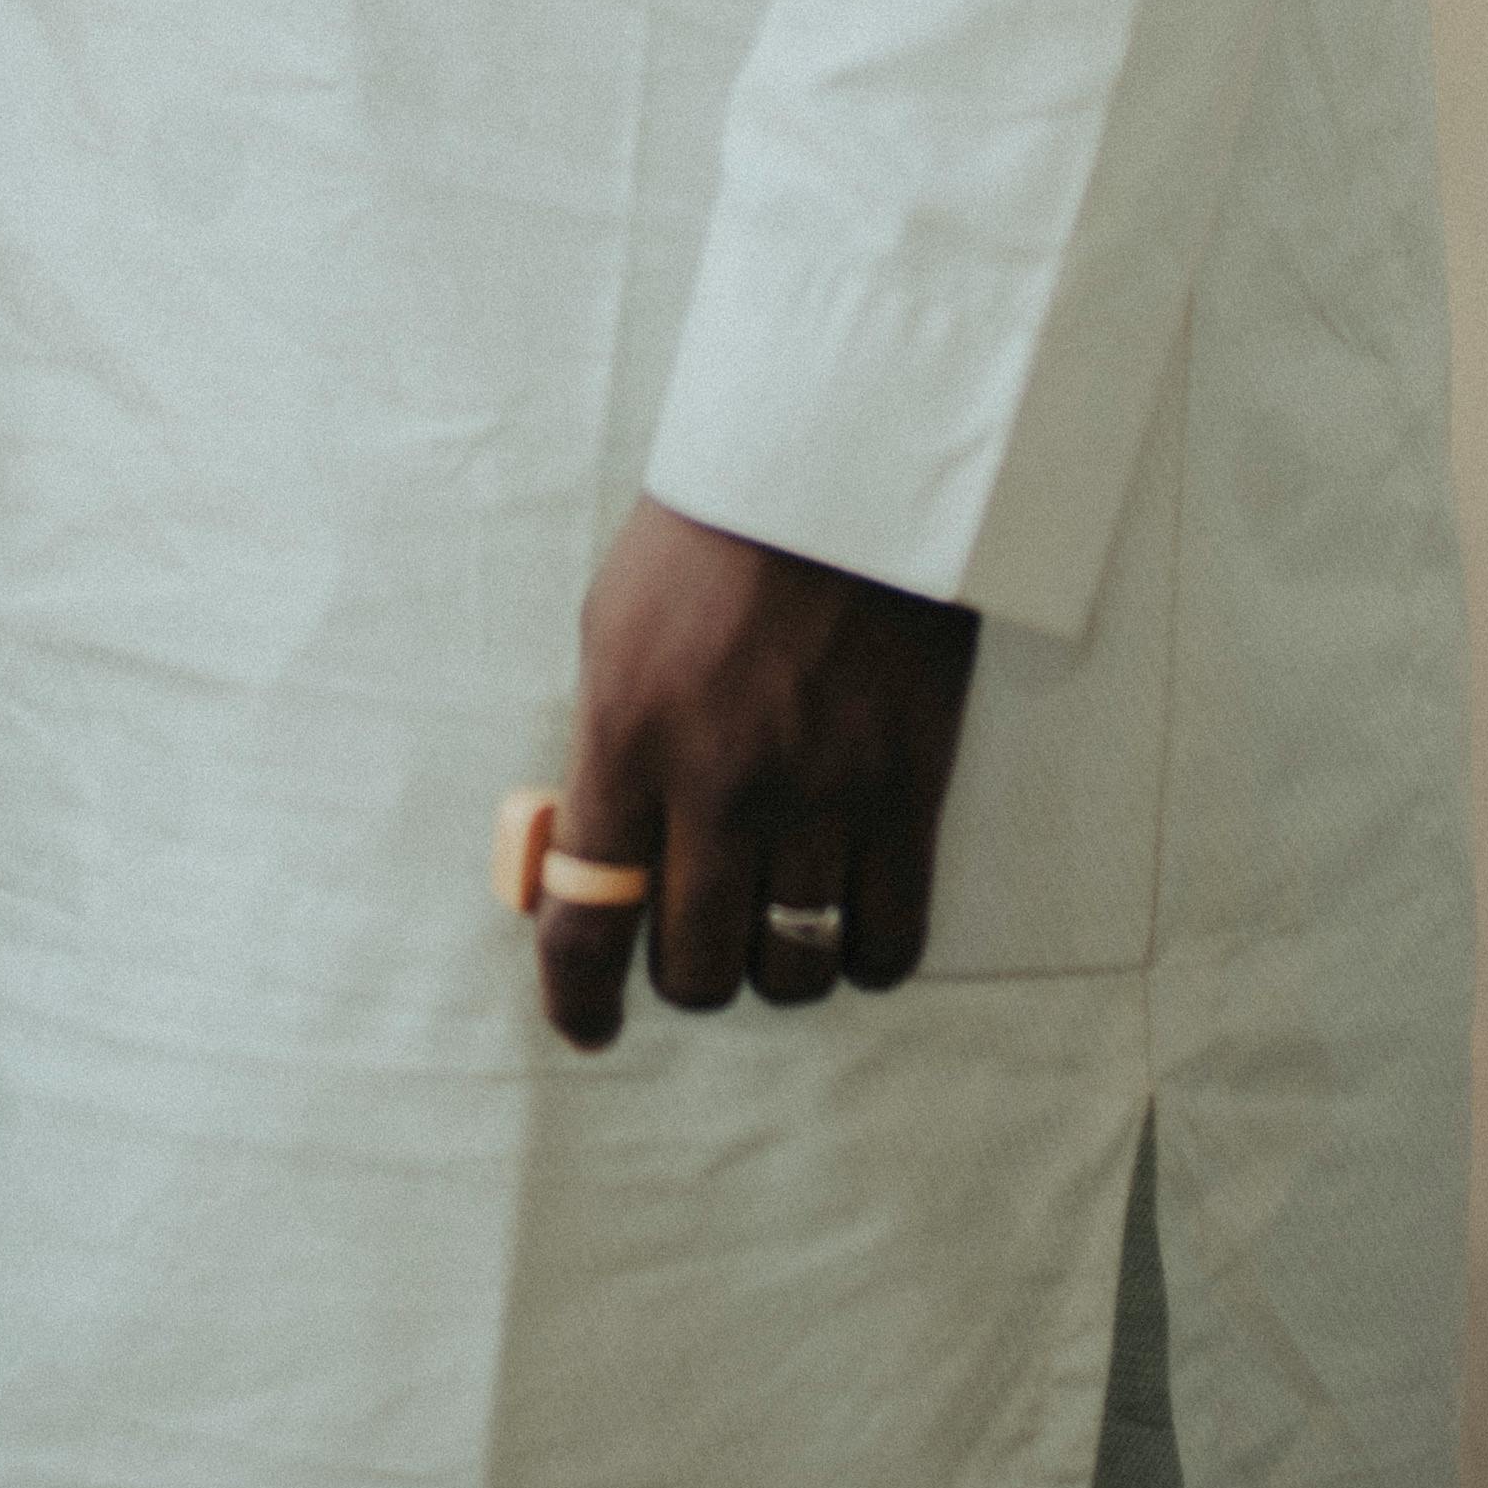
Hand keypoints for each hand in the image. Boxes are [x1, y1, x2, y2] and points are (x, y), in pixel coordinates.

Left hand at [527, 495, 976, 1054]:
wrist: (841, 459)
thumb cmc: (711, 536)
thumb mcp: (615, 629)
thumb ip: (604, 749)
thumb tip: (589, 861)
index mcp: (629, 732)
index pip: (589, 913)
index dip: (578, 996)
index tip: (587, 1027)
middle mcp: (722, 779)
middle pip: (698, 964)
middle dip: (687, 975)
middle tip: (696, 948)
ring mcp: (824, 788)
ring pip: (795, 967)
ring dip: (776, 972)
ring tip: (774, 936)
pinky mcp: (909, 785)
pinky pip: (889, 935)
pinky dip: (865, 959)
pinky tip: (850, 934)